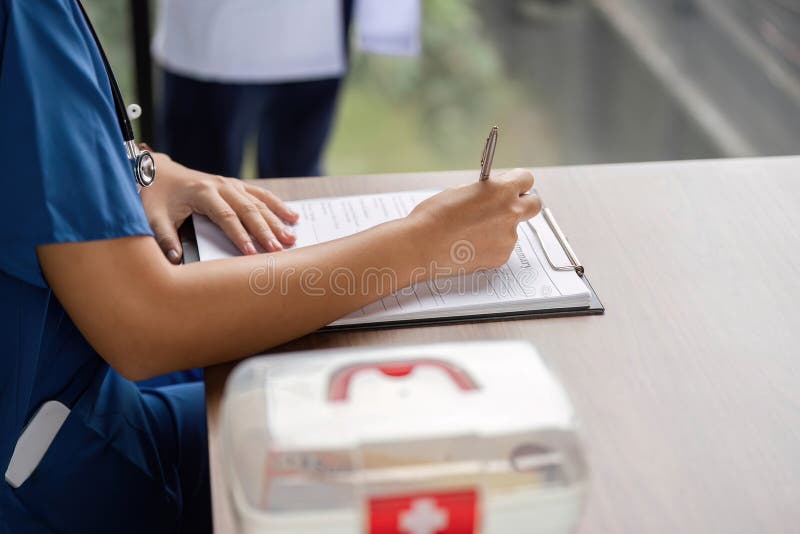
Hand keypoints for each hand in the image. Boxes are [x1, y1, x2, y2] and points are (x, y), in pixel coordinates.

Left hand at [140, 154, 298, 262]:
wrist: (156, 172)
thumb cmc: (154, 196)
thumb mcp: (151, 217)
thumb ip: (164, 238)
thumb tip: (176, 259)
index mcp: (202, 192)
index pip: (226, 217)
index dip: (239, 236)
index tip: (251, 253)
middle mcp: (220, 185)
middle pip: (248, 210)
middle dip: (265, 231)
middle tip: (279, 249)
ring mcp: (230, 183)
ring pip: (258, 202)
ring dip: (276, 220)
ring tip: (291, 237)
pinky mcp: (235, 185)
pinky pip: (261, 195)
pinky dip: (277, 205)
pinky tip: (292, 216)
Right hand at [407, 168, 540, 273]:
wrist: (421, 245)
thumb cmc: (434, 216)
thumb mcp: (461, 191)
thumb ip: (484, 192)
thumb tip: (491, 195)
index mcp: (500, 190)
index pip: (526, 178)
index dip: (517, 182)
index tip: (511, 186)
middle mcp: (510, 212)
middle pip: (534, 204)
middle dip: (523, 203)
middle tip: (507, 207)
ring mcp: (508, 237)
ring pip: (513, 229)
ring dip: (499, 228)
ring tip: (471, 233)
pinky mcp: (501, 256)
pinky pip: (501, 247)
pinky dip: (490, 246)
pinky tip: (469, 246)